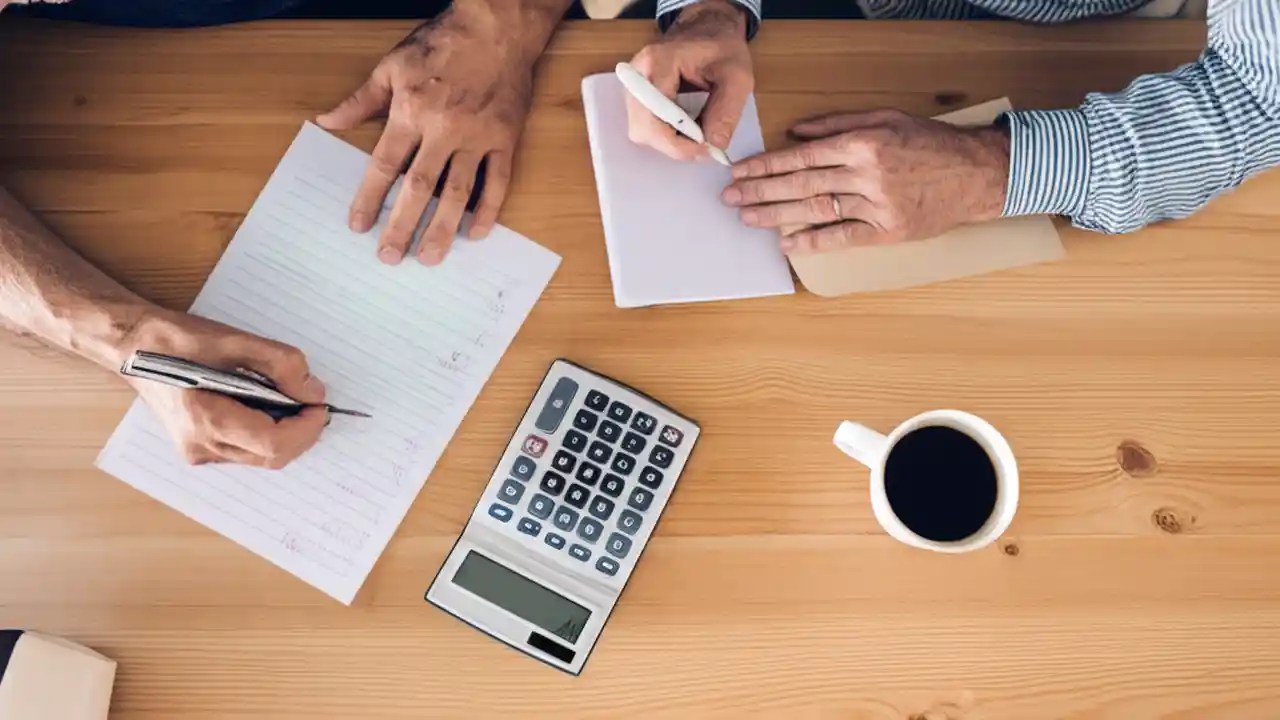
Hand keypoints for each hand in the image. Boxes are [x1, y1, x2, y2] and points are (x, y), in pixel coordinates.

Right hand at [123, 310, 328, 468]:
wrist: (133, 346)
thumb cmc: (177, 341)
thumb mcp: (234, 340)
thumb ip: (281, 364)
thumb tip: (313, 391)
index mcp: (206, 420)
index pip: (274, 443)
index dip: (306, 427)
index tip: (319, 404)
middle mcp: (201, 446)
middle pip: (272, 456)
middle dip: (302, 432)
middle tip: (312, 402)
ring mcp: (199, 452)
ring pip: (261, 456)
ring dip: (286, 433)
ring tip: (289, 400)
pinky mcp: (200, 449)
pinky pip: (246, 450)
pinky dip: (267, 432)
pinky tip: (266, 406)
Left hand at [317, 3, 542, 265]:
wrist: (497, 27)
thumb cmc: (443, 43)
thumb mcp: (393, 65)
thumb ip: (361, 100)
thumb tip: (328, 122)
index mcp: (412, 112)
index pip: (385, 165)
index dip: (369, 198)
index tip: (359, 225)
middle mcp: (444, 130)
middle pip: (419, 188)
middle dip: (402, 225)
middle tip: (390, 257)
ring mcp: (478, 137)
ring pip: (458, 192)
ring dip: (443, 229)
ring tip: (430, 257)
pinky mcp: (505, 139)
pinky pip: (498, 181)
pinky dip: (488, 210)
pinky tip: (476, 233)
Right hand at [625, 0, 752, 160]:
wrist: (706, 30)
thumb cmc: (721, 48)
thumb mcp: (737, 76)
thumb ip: (728, 110)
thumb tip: (714, 146)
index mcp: (658, 62)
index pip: (657, 116)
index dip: (680, 143)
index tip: (707, 149)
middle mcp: (636, 75)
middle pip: (643, 129)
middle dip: (675, 145)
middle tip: (704, 146)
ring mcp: (631, 87)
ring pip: (641, 131)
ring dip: (670, 141)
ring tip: (697, 133)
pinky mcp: (634, 97)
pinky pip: (643, 126)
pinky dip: (666, 135)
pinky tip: (686, 128)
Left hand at [722, 110, 1010, 251]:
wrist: (976, 173)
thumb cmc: (930, 143)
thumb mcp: (885, 118)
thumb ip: (838, 124)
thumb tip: (796, 133)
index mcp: (862, 143)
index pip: (801, 156)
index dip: (766, 166)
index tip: (740, 172)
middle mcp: (866, 173)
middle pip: (801, 183)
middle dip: (760, 191)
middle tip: (730, 197)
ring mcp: (877, 205)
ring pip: (816, 209)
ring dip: (777, 215)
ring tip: (748, 217)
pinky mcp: (887, 231)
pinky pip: (843, 236)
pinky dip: (813, 240)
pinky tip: (788, 244)